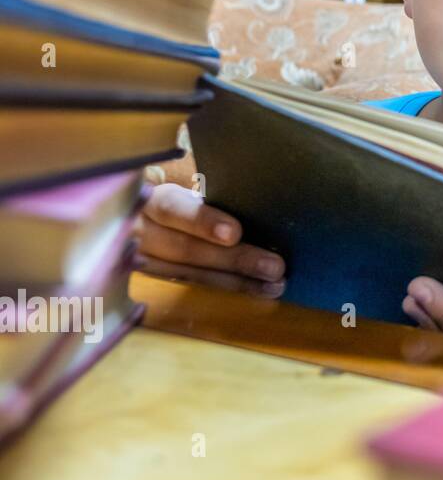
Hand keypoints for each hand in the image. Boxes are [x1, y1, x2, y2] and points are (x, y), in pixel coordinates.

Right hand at [132, 182, 284, 296]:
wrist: (131, 212)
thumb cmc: (173, 195)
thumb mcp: (180, 189)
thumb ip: (203, 198)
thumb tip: (250, 205)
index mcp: (146, 198)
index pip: (171, 208)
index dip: (202, 221)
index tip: (235, 233)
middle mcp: (137, 231)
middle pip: (185, 249)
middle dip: (234, 260)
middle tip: (274, 267)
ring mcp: (139, 260)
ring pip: (189, 274)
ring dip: (236, 281)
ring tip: (274, 284)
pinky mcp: (151, 278)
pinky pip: (191, 284)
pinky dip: (226, 286)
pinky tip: (256, 290)